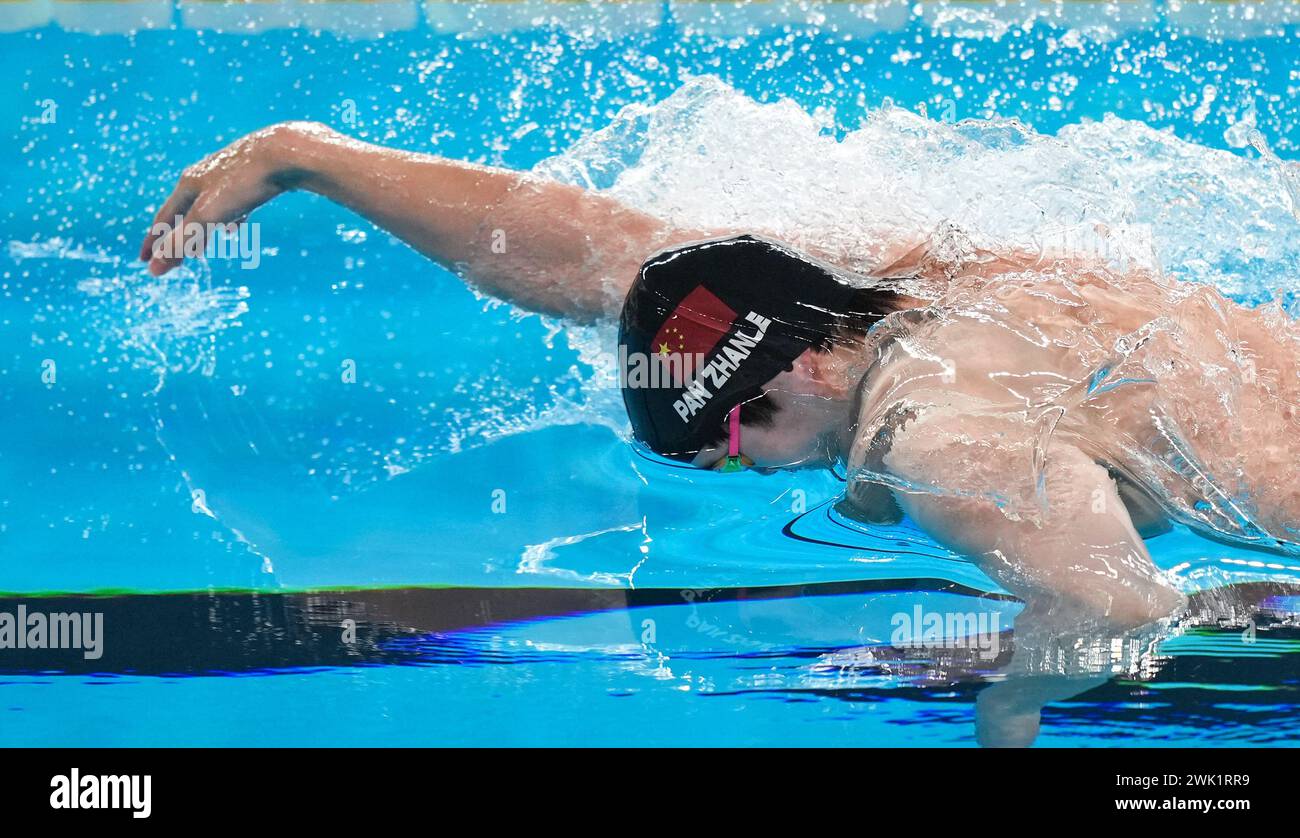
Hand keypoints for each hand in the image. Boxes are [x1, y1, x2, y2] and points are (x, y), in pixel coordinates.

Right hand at [139, 121, 328, 275]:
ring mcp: (229, 174)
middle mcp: (205, 175)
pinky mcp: (254, 175)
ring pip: (211, 206)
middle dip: (181, 238)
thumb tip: (153, 270)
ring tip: (205, 247)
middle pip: (186, 212)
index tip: (144, 261)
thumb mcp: (209, 215)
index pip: (165, 218)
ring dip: (204, 228)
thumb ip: (182, 242)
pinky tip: (239, 223)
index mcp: (189, 184)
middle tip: (178, 259)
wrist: (286, 153)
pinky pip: (235, 200)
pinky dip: (230, 216)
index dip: (154, 242)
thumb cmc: (245, 184)